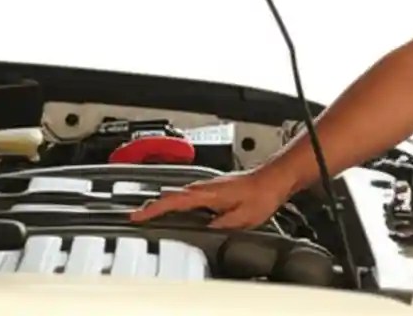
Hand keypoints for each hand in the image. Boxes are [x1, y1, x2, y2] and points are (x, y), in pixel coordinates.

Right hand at [128, 166, 297, 229]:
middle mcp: (205, 187)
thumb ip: (219, 226)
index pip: (173, 201)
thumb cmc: (262, 194)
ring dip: (164, 204)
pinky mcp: (215, 188)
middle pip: (171, 196)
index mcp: (207, 193)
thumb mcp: (241, 219)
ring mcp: (209, 186)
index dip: (153, 209)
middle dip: (152, 206)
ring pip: (179, 195)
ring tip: (150, 214)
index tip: (137, 215)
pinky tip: (177, 209)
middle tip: (137, 216)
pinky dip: (177, 202)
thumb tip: (204, 232)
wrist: (275, 179)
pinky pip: (189, 195)